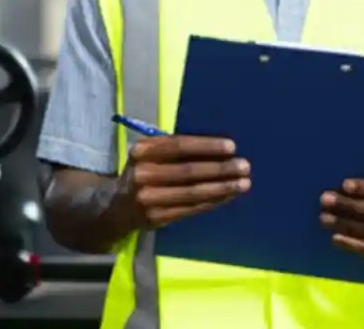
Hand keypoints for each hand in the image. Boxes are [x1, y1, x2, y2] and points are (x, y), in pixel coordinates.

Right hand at [115, 135, 249, 229]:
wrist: (118, 207)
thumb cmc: (143, 173)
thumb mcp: (148, 155)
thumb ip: (173, 150)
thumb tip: (217, 149)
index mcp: (142, 151)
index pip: (178, 146)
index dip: (206, 146)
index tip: (231, 147)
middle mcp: (142, 174)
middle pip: (188, 170)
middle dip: (221, 168)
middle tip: (245, 166)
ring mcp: (148, 198)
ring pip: (193, 192)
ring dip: (222, 187)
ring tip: (244, 183)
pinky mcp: (157, 217)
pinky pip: (191, 208)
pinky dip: (213, 201)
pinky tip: (228, 196)